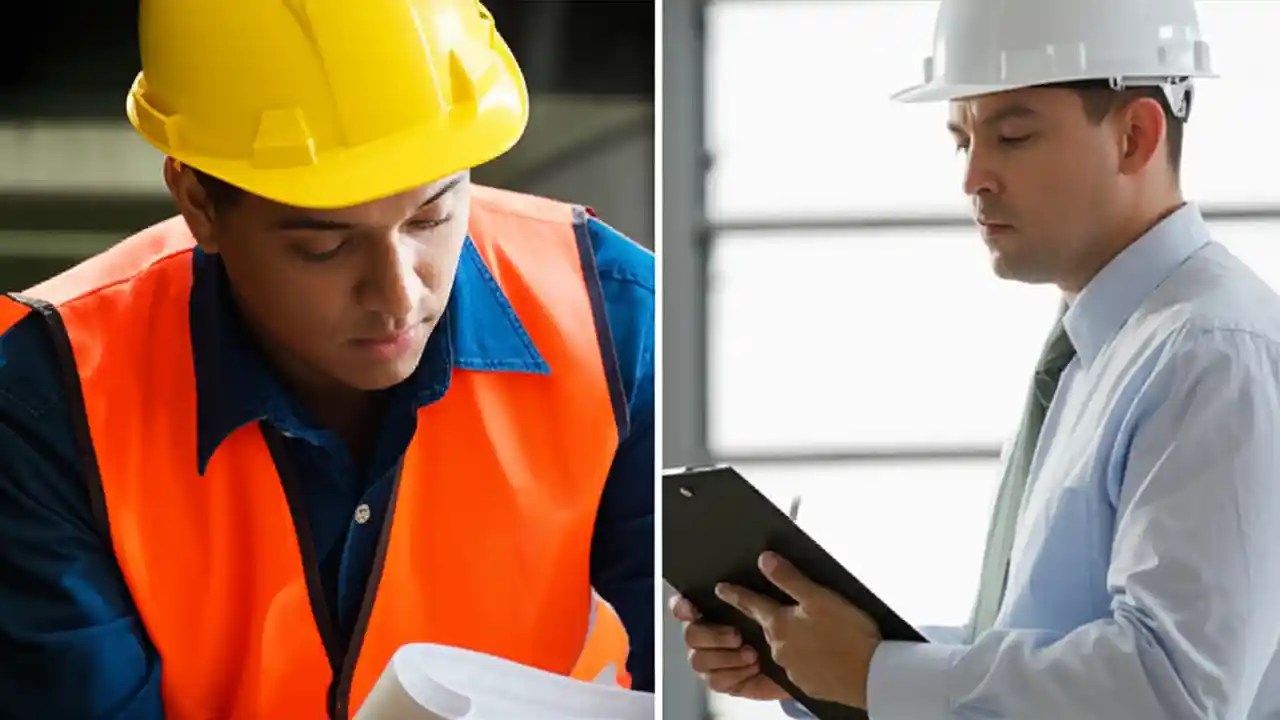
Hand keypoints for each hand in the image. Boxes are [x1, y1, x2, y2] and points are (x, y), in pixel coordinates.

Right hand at [669, 593, 790, 700]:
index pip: (682, 607)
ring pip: (699, 660)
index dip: (681, 607)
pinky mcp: (721, 681)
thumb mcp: (768, 606)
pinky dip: (736, 675)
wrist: (796, 662)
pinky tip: (753, 668)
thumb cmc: (778, 628)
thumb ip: (751, 594)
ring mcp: (710, 660)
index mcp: (710, 612)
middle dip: (713, 636)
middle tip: (737, 635)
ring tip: (752, 655)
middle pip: (689, 635)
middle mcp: (704, 636)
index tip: (691, 608)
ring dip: (726, 658)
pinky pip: (716, 681)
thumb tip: (751, 572)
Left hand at [716, 552, 881, 709]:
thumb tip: (765, 560)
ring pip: (785, 648)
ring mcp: (791, 669)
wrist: (872, 676)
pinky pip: (800, 667)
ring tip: (817, 634)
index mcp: (779, 625)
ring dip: (793, 640)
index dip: (734, 594)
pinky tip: (824, 653)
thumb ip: (788, 578)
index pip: (750, 604)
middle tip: (792, 613)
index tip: (721, 589)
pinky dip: (807, 658)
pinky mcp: (806, 684)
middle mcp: (778, 648)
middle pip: (769, 627)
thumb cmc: (849, 635)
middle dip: (775, 618)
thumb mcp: (818, 597)